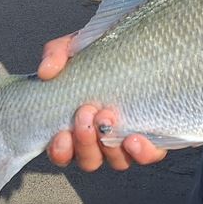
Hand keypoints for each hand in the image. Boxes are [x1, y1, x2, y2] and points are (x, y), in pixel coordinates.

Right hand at [38, 34, 167, 170]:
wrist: (146, 42)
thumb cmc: (106, 48)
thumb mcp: (77, 44)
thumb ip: (57, 53)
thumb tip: (45, 72)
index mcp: (80, 123)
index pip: (65, 152)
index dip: (61, 151)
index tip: (60, 134)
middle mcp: (103, 137)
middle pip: (89, 160)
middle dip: (84, 143)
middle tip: (85, 113)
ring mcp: (129, 138)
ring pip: (116, 161)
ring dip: (109, 146)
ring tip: (107, 117)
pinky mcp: (157, 135)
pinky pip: (150, 155)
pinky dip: (141, 152)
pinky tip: (134, 138)